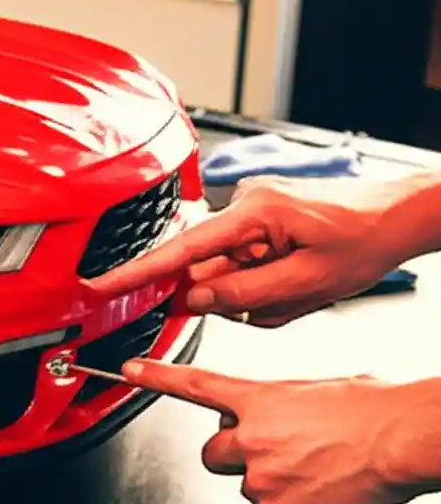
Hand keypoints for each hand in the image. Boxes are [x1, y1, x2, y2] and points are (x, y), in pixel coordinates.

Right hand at [87, 175, 420, 326]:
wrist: (402, 214)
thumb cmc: (366, 239)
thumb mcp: (308, 282)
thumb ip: (244, 294)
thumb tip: (196, 299)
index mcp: (253, 214)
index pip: (181, 250)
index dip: (136, 272)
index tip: (101, 286)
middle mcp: (246, 203)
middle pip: (208, 266)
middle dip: (235, 292)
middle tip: (282, 296)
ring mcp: (253, 209)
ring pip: (228, 269)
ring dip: (257, 290)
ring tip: (301, 286)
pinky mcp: (262, 219)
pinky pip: (243, 261)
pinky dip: (264, 281)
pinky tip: (295, 278)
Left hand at [123, 359, 440, 503]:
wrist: (401, 442)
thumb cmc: (371, 411)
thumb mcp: (314, 390)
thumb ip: (279, 404)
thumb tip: (278, 416)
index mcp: (257, 399)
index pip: (194, 385)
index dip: (156, 377)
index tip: (130, 371)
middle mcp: (250, 437)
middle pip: (213, 452)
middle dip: (233, 453)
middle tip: (272, 449)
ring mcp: (261, 476)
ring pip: (247, 483)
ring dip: (270, 478)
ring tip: (313, 466)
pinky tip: (322, 488)